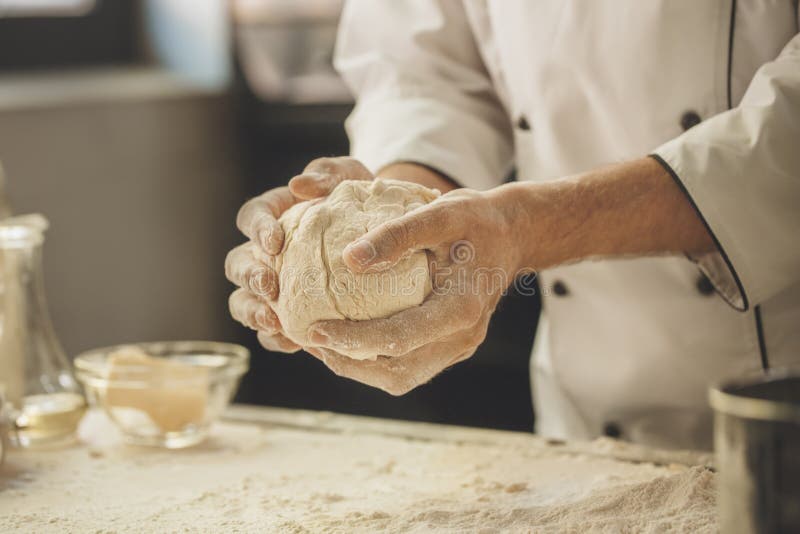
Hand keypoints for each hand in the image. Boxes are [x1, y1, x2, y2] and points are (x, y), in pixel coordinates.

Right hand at [225, 157, 373, 351]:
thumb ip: (328, 173)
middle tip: (271, 286)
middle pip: (238, 265)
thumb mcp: (350, 177)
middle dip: (249, 277)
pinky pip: (271, 333)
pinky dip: (278, 339)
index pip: (250, 218)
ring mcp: (275, 287)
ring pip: (243, 302)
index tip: (275, 241)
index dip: (257, 229)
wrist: (386, 235)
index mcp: (273, 217)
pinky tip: (295, 343)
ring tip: (274, 321)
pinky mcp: (291, 316)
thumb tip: (299, 185)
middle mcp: (265, 254)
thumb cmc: (361, 200)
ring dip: (252, 313)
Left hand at [306, 188, 523, 393]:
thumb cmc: (475, 219)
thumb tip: (348, 259)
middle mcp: (463, 337)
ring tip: (321, 345)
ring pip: (402, 377)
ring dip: (358, 367)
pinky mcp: (450, 346)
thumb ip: (398, 234)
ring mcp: (459, 347)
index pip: (400, 338)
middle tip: (309, 341)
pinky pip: (409, 365)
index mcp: (462, 308)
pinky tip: (348, 338)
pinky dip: (375, 359)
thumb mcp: (440, 213)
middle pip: (398, 372)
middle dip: (349, 363)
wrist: (511, 235)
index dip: (353, 340)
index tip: (314, 329)